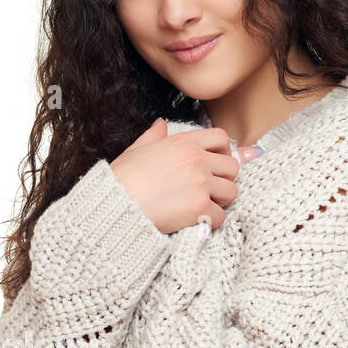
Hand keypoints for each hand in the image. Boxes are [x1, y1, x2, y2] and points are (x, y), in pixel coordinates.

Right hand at [110, 118, 255, 234]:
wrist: (114, 206)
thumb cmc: (121, 180)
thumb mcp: (136, 150)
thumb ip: (153, 136)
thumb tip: (161, 125)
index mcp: (183, 143)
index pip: (222, 138)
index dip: (223, 152)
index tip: (214, 165)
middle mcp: (196, 160)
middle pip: (232, 167)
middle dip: (223, 179)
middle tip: (208, 190)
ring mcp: (200, 183)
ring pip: (231, 191)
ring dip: (219, 201)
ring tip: (201, 206)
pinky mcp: (199, 208)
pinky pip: (221, 216)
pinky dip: (210, 222)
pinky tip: (195, 221)